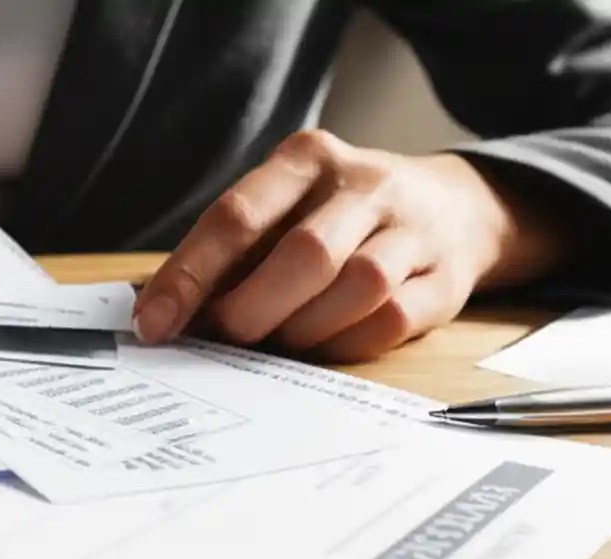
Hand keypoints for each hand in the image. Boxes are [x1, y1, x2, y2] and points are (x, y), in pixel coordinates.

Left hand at [132, 129, 563, 361]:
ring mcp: (412, 228)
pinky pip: (392, 320)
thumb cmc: (339, 216)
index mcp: (307, 158)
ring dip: (304, 330)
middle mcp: (364, 183)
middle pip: (304, 253)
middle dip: (251, 310)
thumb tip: (165, 314)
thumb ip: (231, 254)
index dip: (189, 276)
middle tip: (226, 339)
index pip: (237, 216)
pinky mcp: (445, 277)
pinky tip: (322, 347)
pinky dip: (346, 344)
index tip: (153, 324)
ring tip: (279, 342)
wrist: (457, 207)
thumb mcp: (286, 208)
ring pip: (358, 286)